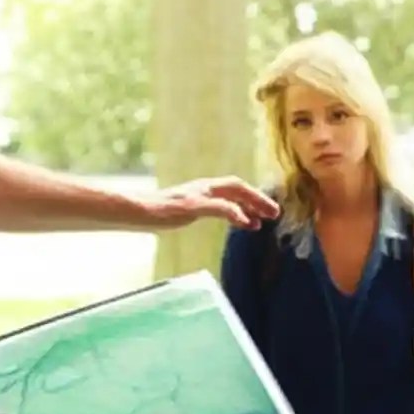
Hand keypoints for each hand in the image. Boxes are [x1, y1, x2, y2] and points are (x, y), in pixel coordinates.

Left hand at [150, 176, 280, 229]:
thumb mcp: (194, 209)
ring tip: (258, 224)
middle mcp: (206, 190)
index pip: (239, 189)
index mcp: (209, 188)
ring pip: (230, 201)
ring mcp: (199, 198)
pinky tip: (235, 225)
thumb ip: (220, 210)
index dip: (257, 199)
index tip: (271, 213)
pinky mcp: (193, 209)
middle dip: (256, 203)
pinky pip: (221, 209)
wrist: (141, 212)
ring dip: (246, 210)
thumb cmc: (164, 210)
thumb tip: (243, 216)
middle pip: (238, 193)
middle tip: (273, 216)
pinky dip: (233, 216)